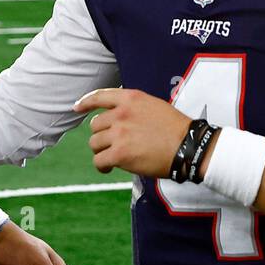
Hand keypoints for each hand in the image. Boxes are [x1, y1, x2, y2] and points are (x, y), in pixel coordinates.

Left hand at [73, 87, 195, 178]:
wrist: (188, 147)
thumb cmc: (175, 129)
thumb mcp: (153, 106)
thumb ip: (132, 108)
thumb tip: (113, 119)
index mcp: (130, 98)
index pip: (100, 96)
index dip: (85, 102)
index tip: (76, 107)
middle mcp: (121, 114)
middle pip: (95, 125)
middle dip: (102, 136)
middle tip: (114, 145)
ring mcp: (119, 134)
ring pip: (94, 143)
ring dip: (102, 151)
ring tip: (113, 157)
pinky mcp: (119, 154)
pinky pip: (99, 160)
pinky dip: (101, 166)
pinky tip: (108, 168)